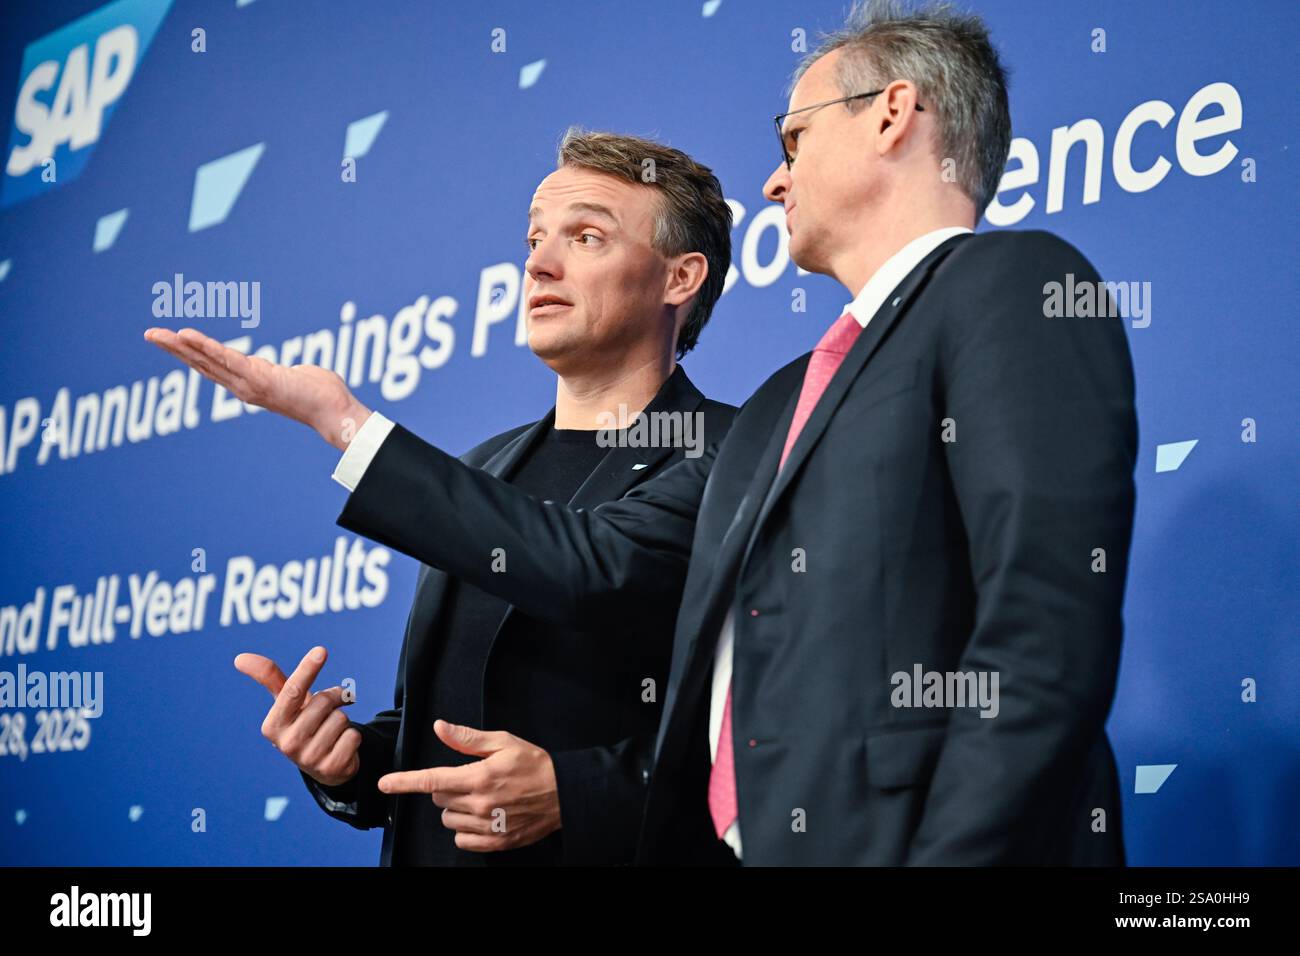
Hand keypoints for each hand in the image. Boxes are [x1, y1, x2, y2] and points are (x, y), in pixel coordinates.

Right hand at [143, 326, 371, 450]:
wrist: (334, 411)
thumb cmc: (322, 395)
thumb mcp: (296, 377)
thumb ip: (286, 373)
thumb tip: (294, 373)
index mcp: (250, 383)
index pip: (213, 366)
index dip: (191, 354)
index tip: (172, 340)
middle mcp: (243, 386)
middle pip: (201, 364)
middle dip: (174, 349)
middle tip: (149, 334)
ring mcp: (248, 383)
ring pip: (206, 361)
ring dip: (179, 347)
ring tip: (156, 334)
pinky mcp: (257, 377)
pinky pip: (225, 358)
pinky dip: (204, 346)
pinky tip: (184, 335)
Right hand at [235, 645, 360, 787]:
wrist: (323, 764)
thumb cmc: (303, 723)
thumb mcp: (288, 703)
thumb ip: (270, 679)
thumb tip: (239, 658)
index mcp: (272, 726)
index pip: (291, 691)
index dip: (307, 669)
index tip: (321, 650)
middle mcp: (287, 744)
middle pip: (324, 702)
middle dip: (335, 697)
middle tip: (332, 705)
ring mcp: (309, 759)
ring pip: (341, 719)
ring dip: (343, 719)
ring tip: (332, 730)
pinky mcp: (331, 768)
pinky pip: (353, 736)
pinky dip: (353, 736)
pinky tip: (341, 745)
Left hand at [377, 719, 560, 851]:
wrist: (564, 794)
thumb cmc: (535, 765)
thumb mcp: (503, 742)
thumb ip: (467, 738)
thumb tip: (440, 727)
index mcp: (478, 777)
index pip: (431, 780)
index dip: (404, 782)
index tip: (384, 784)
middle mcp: (479, 804)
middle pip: (438, 798)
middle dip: (447, 786)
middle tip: (471, 778)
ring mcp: (486, 826)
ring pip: (448, 819)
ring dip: (456, 808)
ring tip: (481, 797)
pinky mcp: (495, 842)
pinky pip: (462, 839)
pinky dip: (466, 829)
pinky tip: (483, 816)